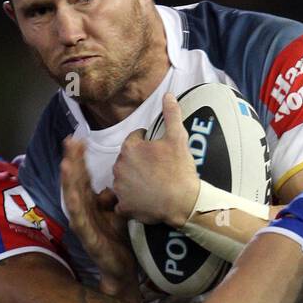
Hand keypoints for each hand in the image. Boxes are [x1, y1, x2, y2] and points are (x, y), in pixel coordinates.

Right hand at [61, 139, 137, 288]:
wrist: (122, 269)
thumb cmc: (119, 240)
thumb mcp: (119, 213)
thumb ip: (115, 199)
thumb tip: (114, 186)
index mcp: (91, 205)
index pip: (84, 177)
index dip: (80, 159)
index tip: (79, 139)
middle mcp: (84, 212)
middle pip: (76, 183)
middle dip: (72, 162)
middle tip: (70, 141)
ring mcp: (83, 225)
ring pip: (73, 199)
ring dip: (68, 181)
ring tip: (66, 163)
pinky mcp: (87, 238)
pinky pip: (80, 221)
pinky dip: (75, 207)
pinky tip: (72, 195)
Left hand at [113, 92, 199, 226]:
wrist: (183, 202)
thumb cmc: (179, 169)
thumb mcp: (178, 138)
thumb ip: (171, 115)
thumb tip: (168, 95)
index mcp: (129, 148)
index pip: (135, 139)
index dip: (147, 143)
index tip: (158, 152)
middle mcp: (119, 167)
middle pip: (127, 160)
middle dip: (138, 162)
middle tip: (156, 169)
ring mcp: (120, 189)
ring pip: (123, 180)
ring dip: (133, 181)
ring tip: (151, 185)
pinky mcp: (124, 207)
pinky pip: (123, 203)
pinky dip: (130, 202)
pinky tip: (144, 201)